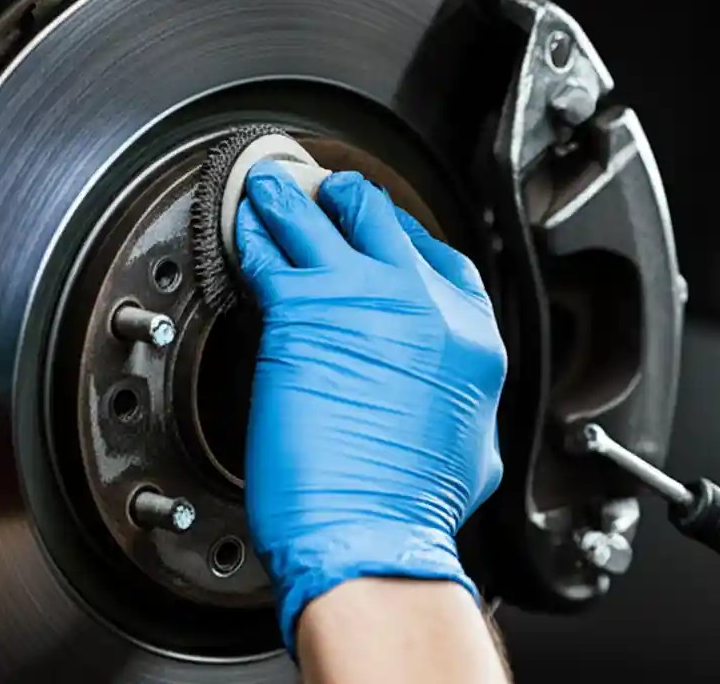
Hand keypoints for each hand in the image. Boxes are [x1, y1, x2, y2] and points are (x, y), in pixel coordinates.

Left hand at [235, 160, 504, 652]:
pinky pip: (271, 250)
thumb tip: (450, 400)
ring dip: (292, 198)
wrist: (373, 533)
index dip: (404, 236)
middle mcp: (425, 304)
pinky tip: (244, 226)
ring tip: (272, 186)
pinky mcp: (303, 310)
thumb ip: (464, 406)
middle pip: (383, 220)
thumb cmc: (416, 508)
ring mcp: (365, 298)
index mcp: (472, 336)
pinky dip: (254, 233)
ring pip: (323, 217)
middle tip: (327, 196)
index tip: (383, 228)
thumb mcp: (476, 451)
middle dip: (350, 203)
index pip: (440, 257)